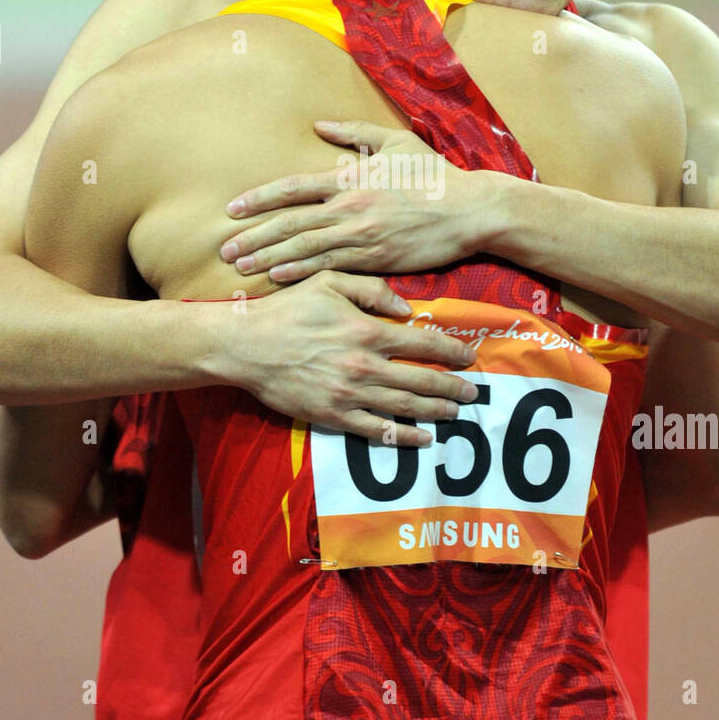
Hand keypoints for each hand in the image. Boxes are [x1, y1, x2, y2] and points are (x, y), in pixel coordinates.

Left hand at [221, 120, 484, 280]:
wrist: (471, 210)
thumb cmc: (435, 176)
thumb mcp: (396, 143)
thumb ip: (355, 132)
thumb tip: (320, 123)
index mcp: (351, 178)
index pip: (293, 188)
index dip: (259, 199)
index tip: (232, 209)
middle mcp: (350, 206)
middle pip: (290, 222)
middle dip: (253, 236)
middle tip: (224, 249)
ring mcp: (362, 235)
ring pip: (304, 247)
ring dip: (269, 258)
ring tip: (241, 268)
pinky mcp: (376, 259)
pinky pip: (330, 266)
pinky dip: (302, 271)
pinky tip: (279, 277)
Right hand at [226, 270, 480, 446]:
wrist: (246, 345)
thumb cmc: (288, 309)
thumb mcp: (329, 281)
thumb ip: (372, 289)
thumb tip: (407, 308)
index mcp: (368, 332)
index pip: (423, 344)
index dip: (451, 351)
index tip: (468, 356)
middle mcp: (365, 366)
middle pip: (422, 380)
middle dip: (452, 387)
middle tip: (472, 391)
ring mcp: (350, 395)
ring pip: (405, 407)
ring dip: (436, 411)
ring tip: (456, 412)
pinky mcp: (334, 416)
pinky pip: (378, 431)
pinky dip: (405, 436)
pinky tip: (424, 438)